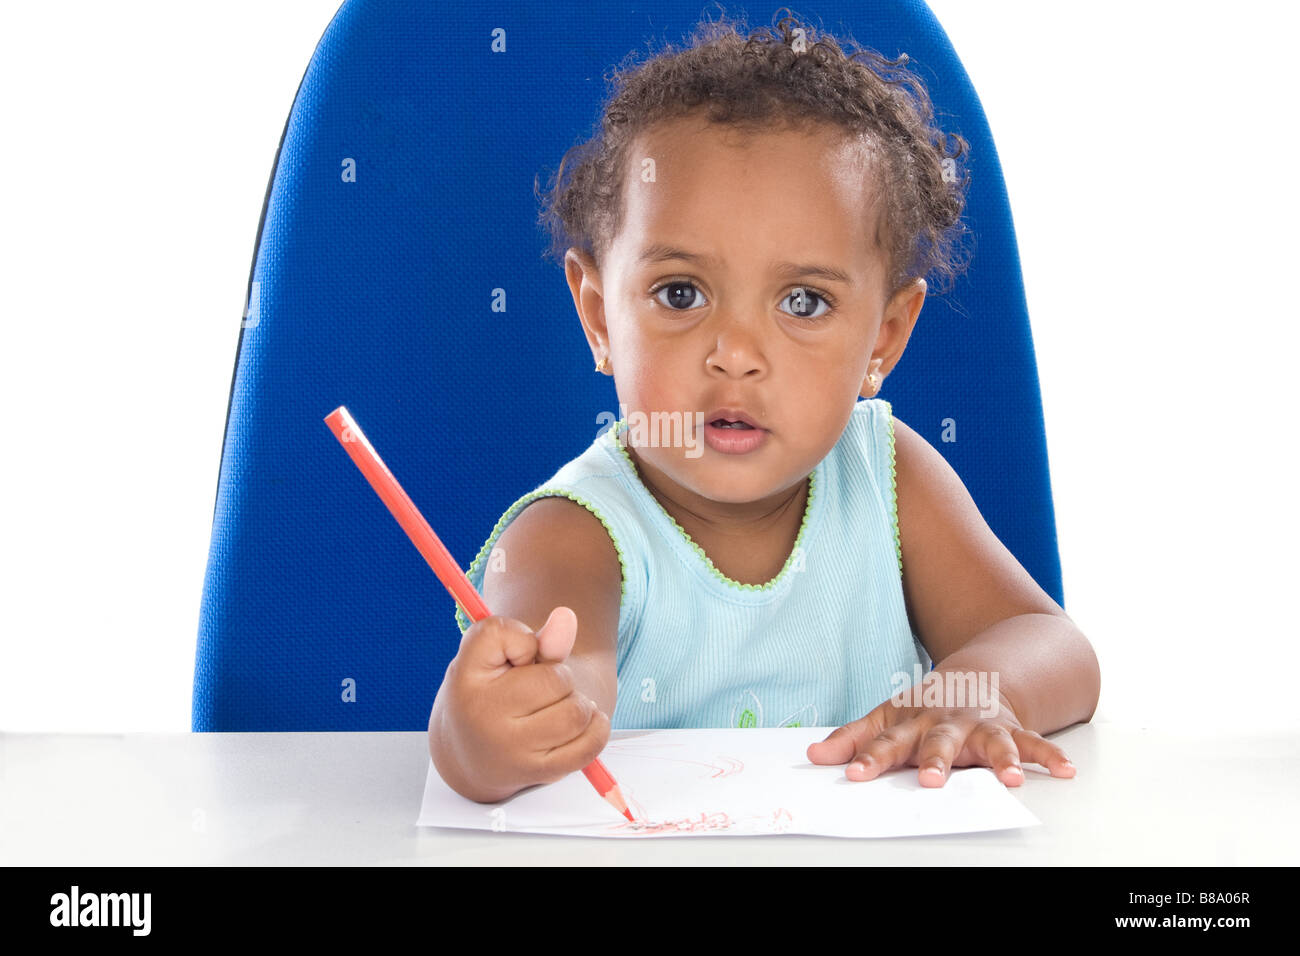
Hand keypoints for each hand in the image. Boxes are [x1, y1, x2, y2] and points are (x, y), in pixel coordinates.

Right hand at [428, 606, 610, 801]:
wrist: (466, 752)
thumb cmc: (484, 692)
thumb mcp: (494, 657)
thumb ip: (532, 636)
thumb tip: (567, 617)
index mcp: (467, 679)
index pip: (511, 637)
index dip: (524, 641)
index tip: (514, 659)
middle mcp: (485, 718)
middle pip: (558, 680)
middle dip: (559, 677)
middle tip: (539, 689)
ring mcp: (512, 751)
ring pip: (577, 713)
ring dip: (578, 704)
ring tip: (560, 706)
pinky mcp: (538, 773)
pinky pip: (589, 747)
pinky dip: (596, 729)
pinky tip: (583, 722)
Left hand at [806, 679, 1075, 787]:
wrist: (974, 676)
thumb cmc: (924, 707)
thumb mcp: (885, 717)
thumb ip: (851, 739)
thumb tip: (812, 757)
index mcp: (911, 723)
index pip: (885, 742)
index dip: (868, 758)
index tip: (853, 774)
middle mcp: (947, 724)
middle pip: (938, 743)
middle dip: (934, 760)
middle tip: (929, 780)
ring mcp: (980, 725)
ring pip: (992, 742)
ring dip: (1002, 759)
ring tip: (1012, 778)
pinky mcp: (1011, 730)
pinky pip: (1034, 743)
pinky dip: (1050, 757)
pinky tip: (1066, 772)